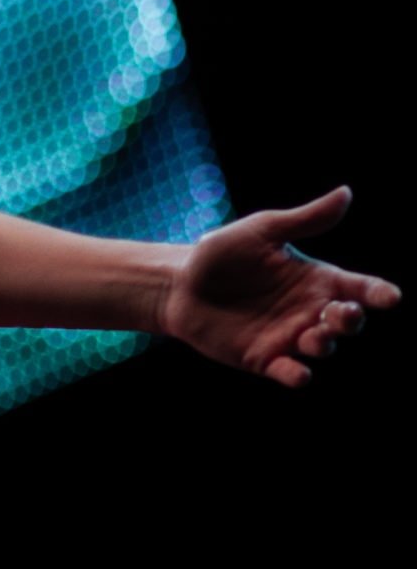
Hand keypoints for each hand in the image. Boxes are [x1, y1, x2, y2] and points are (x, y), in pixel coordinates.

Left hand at [160, 187, 399, 387]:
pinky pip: (289, 372)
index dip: (378, 293)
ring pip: (323, 347)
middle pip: (347, 322)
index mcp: (317, 279)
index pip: (360, 288)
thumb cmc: (222, 254)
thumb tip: (345, 193)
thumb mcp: (263, 231)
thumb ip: (304, 219)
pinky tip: (300, 375)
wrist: (179, 283)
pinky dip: (298, 376)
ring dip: (325, 344)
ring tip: (314, 335)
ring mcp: (289, 337)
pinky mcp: (265, 359)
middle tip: (342, 312)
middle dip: (351, 320)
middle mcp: (310, 311)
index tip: (390, 297)